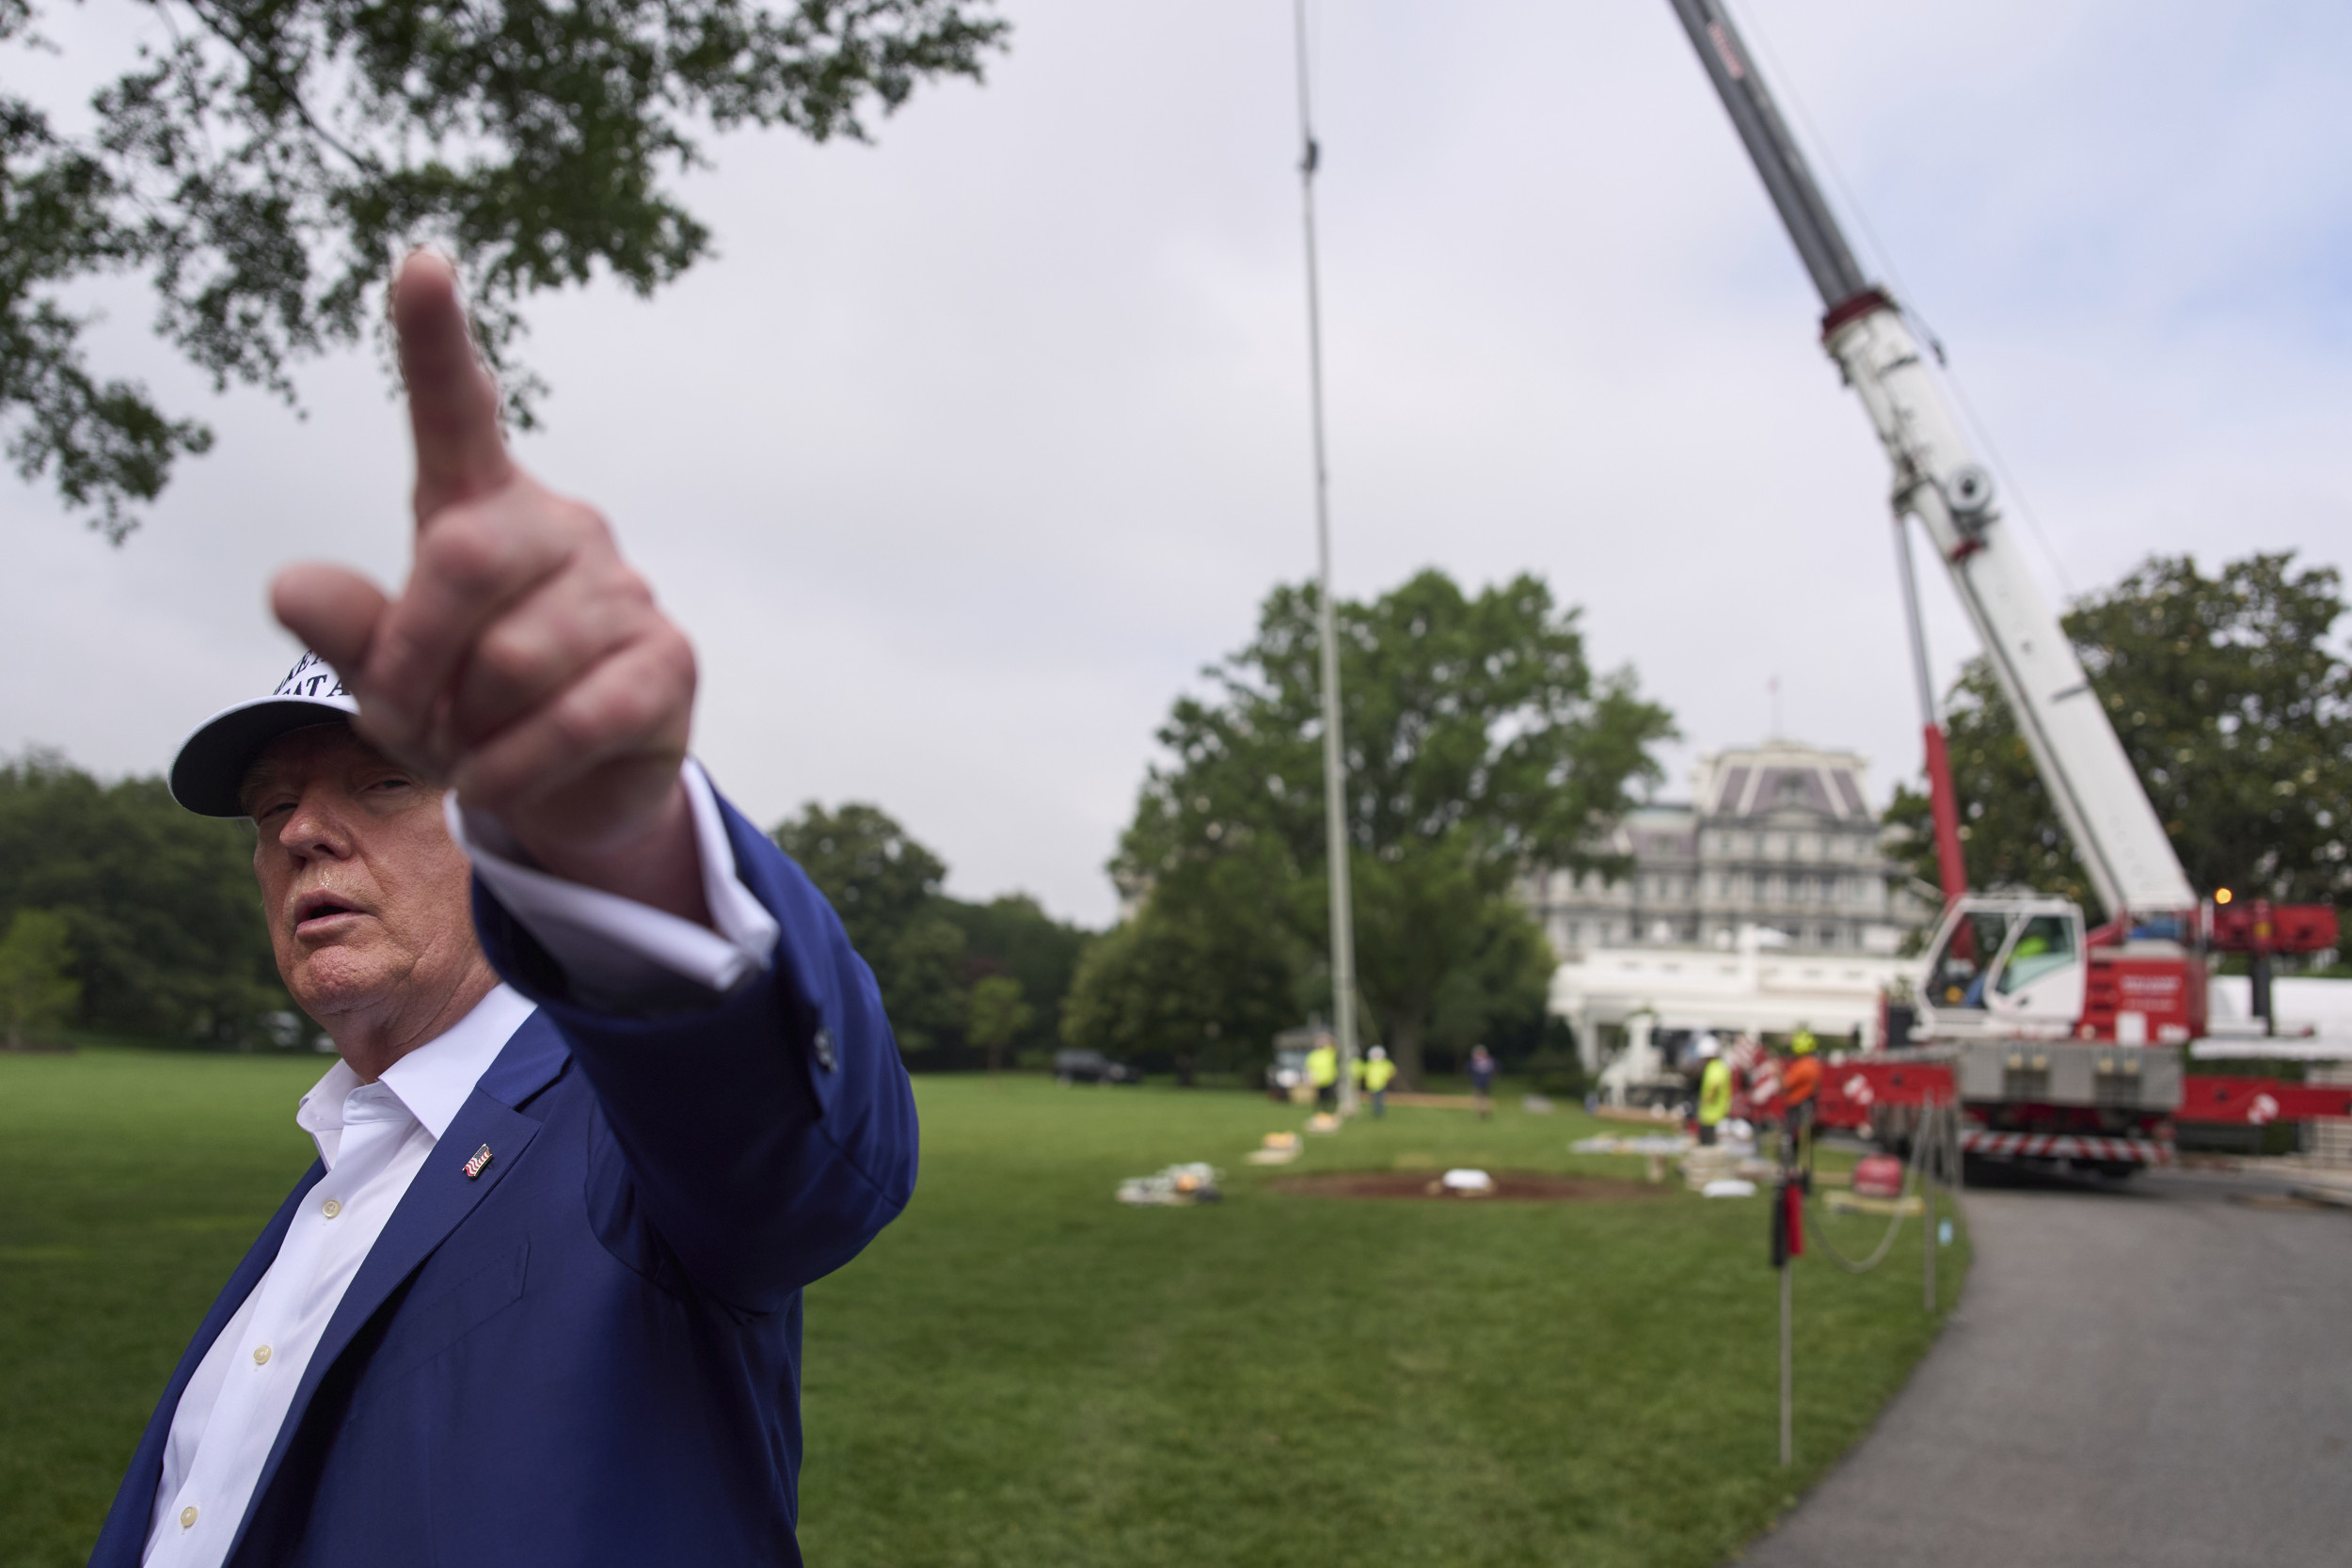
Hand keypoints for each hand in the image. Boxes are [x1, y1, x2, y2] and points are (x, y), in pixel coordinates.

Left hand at [273, 251, 708, 924]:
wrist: (573, 791)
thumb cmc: (469, 709)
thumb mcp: (391, 676)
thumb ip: (347, 628)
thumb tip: (292, 587)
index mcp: (482, 509)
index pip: (458, 411)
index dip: (434, 340)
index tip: (420, 261)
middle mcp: (561, 528)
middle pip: (462, 559)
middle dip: (407, 657)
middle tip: (393, 721)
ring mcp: (624, 590)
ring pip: (515, 659)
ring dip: (466, 730)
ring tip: (471, 749)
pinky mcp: (668, 661)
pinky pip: (576, 716)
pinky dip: (516, 766)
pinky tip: (503, 781)